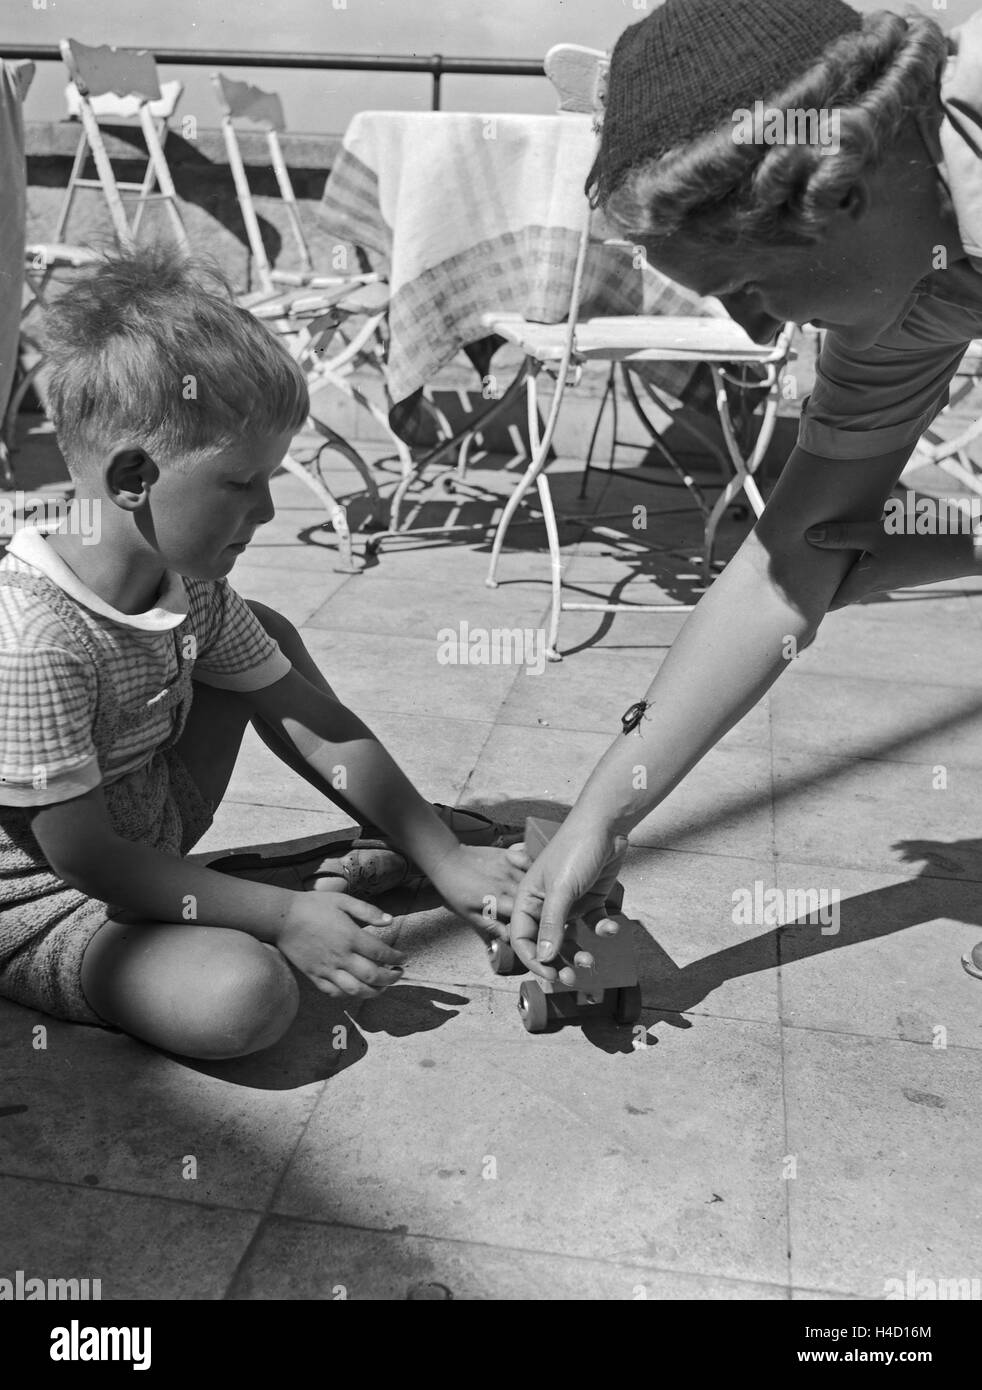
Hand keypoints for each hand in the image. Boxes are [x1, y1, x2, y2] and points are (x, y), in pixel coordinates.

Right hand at [274, 893, 406, 998]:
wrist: (281, 917)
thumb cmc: (313, 905)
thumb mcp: (343, 900)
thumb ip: (368, 911)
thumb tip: (390, 920)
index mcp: (351, 936)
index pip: (381, 953)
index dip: (396, 958)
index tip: (402, 958)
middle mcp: (341, 956)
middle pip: (373, 976)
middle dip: (390, 978)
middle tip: (398, 974)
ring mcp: (327, 969)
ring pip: (355, 990)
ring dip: (373, 992)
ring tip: (382, 987)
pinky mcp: (314, 976)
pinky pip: (334, 992)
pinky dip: (348, 995)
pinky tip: (356, 989)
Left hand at [428, 842, 530, 931]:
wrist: (447, 860)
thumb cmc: (454, 887)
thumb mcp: (467, 913)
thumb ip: (490, 926)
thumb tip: (508, 937)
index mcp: (495, 899)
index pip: (522, 916)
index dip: (525, 923)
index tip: (524, 926)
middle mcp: (505, 883)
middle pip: (531, 900)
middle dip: (533, 908)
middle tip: (528, 913)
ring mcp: (508, 867)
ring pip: (533, 882)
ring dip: (534, 891)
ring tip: (531, 897)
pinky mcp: (508, 855)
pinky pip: (529, 861)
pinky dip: (532, 869)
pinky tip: (529, 876)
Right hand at [508, 817, 627, 980]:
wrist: (606, 826)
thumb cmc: (576, 850)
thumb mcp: (561, 889)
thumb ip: (552, 924)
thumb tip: (543, 957)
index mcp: (528, 898)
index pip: (523, 937)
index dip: (534, 959)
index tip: (552, 974)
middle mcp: (545, 903)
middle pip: (546, 942)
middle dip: (558, 961)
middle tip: (572, 977)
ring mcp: (569, 902)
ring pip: (570, 937)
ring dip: (579, 950)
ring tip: (591, 959)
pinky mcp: (590, 898)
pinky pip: (592, 922)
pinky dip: (601, 928)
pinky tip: (610, 926)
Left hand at [805, 521, 957, 608]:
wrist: (966, 548)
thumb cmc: (920, 543)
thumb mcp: (877, 534)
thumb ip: (843, 535)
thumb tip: (808, 538)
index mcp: (864, 582)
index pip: (829, 602)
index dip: (808, 605)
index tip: (786, 602)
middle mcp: (874, 582)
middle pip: (838, 585)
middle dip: (818, 578)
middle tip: (791, 569)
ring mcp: (888, 572)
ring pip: (854, 568)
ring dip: (838, 560)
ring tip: (814, 545)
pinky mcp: (900, 561)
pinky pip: (870, 556)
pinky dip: (857, 547)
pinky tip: (854, 528)